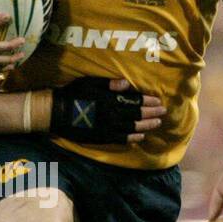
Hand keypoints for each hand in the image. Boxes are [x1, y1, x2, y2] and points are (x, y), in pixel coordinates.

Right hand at [50, 77, 164, 143]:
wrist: (58, 113)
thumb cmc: (73, 94)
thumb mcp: (89, 82)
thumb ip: (108, 84)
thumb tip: (126, 84)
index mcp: (110, 99)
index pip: (134, 100)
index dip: (147, 101)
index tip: (158, 100)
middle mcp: (112, 114)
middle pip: (137, 114)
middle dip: (152, 113)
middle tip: (163, 112)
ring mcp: (108, 127)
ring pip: (132, 127)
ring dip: (147, 125)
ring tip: (157, 123)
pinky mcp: (102, 137)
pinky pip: (121, 139)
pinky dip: (133, 138)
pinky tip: (141, 136)